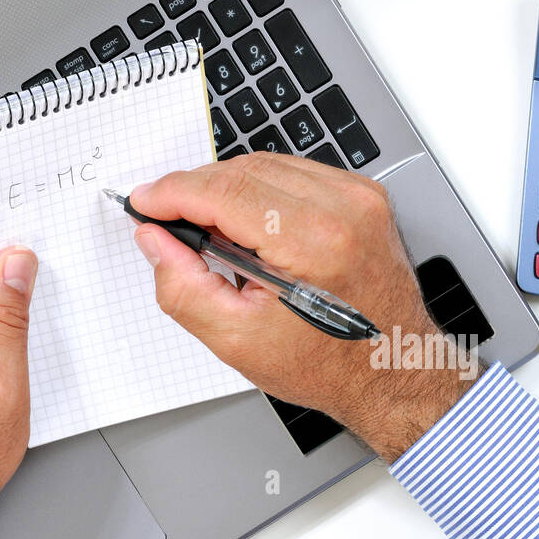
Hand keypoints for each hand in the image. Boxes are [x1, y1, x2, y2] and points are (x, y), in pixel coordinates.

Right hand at [129, 154, 475, 460]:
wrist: (392, 373)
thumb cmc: (329, 366)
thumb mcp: (237, 341)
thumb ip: (183, 286)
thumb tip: (155, 240)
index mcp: (314, 243)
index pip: (224, 190)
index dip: (173, 193)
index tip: (145, 203)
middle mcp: (343, 210)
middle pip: (243, 170)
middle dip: (196, 190)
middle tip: (170, 221)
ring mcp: (360, 198)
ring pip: (269, 165)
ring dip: (229, 189)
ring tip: (213, 231)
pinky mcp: (366, 197)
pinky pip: (298, 173)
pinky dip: (265, 191)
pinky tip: (254, 226)